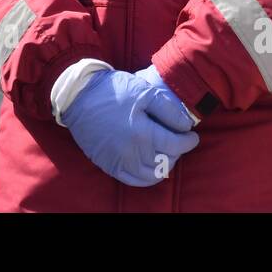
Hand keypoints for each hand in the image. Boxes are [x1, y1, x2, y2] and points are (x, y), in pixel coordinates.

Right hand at [61, 69, 198, 186]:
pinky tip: (151, 167)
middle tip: (179, 141)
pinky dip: (147, 178)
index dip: (188, 142)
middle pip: (165, 161)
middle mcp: (131, 152)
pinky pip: (133, 181)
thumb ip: (168, 110)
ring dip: (164, 166)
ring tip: (167, 153)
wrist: (79, 96)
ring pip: (152, 175)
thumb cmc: (112, 90)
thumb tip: (185, 126)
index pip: (175, 145)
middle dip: (178, 152)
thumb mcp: (144, 91)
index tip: (192, 136)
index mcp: (142, 133)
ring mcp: (119, 161)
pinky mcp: (109, 165)